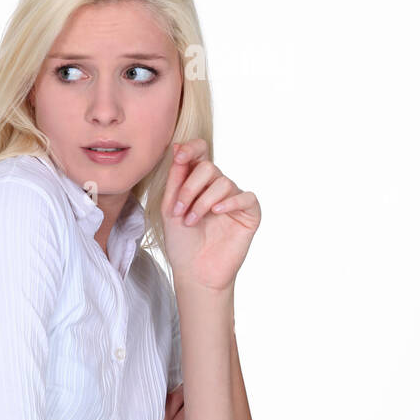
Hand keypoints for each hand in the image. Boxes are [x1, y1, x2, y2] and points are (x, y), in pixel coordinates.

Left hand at [162, 138, 260, 291]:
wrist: (194, 272)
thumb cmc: (181, 242)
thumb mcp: (170, 208)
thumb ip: (176, 180)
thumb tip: (178, 147)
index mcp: (197, 183)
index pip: (200, 154)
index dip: (191, 149)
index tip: (179, 156)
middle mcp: (217, 188)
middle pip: (209, 167)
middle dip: (190, 187)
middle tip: (179, 210)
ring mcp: (234, 200)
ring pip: (224, 183)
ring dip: (202, 202)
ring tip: (191, 222)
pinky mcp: (249, 215)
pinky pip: (246, 197)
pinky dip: (230, 202)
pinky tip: (216, 212)